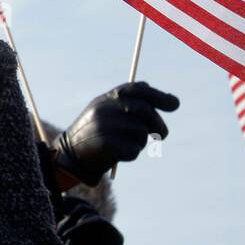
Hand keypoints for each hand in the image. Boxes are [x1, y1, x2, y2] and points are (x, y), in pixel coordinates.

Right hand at [52, 81, 178, 186]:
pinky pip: (134, 149)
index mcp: (106, 98)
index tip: (175, 105)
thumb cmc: (94, 132)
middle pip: (145, 111)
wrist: (69, 155)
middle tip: (162, 134)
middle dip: (158, 124)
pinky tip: (119, 154)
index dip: (159, 96)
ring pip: (142, 132)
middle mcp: (105, 109)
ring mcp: (105, 127)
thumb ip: (129, 101)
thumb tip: (166, 97)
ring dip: (142, 142)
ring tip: (128, 145)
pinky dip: (133, 154)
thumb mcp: (105, 109)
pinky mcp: (107, 146)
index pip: (137, 90)